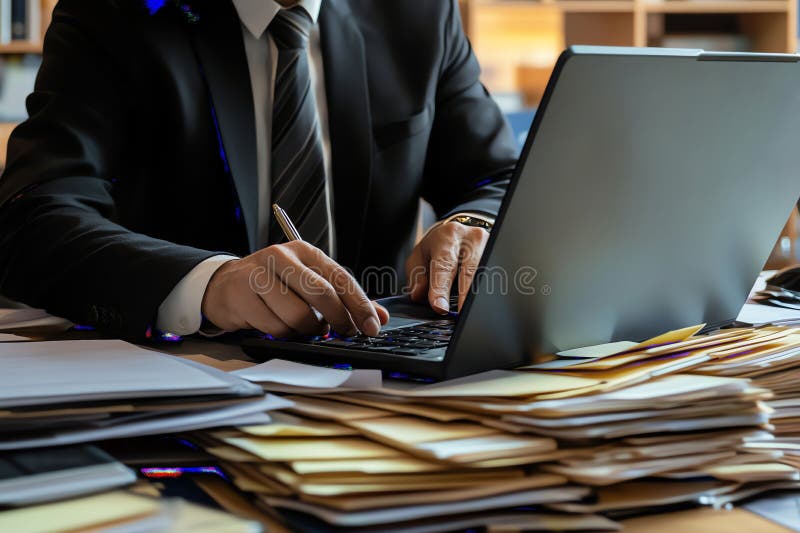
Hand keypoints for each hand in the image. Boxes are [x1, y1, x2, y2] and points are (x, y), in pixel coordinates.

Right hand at [202, 241, 388, 336]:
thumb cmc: (274, 285)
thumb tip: (379, 316)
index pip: (340, 277)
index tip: (372, 326)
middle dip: (338, 320)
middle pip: (321, 294)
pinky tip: (281, 325)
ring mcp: (259, 275)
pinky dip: (284, 334)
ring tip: (305, 326)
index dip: (360, 304)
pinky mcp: (242, 295)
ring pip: (299, 315)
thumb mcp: (309, 283)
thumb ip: (343, 298)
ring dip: (308, 330)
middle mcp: (282, 257)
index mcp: (304, 251)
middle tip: (343, 333)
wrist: (225, 285)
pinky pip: (275, 327)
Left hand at [405, 221, 488, 313]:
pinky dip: (486, 292)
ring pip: (485, 276)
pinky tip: (481, 304)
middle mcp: (472, 238)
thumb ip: (417, 276)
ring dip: (476, 298)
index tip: (440, 307)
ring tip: (469, 314)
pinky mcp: (500, 253)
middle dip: (464, 297)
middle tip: (458, 317)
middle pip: (470, 272)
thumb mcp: (421, 255)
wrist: (459, 231)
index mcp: (448, 237)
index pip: (444, 265)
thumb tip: (419, 295)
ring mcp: (490, 245)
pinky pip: (494, 276)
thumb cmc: (439, 245)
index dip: (441, 288)